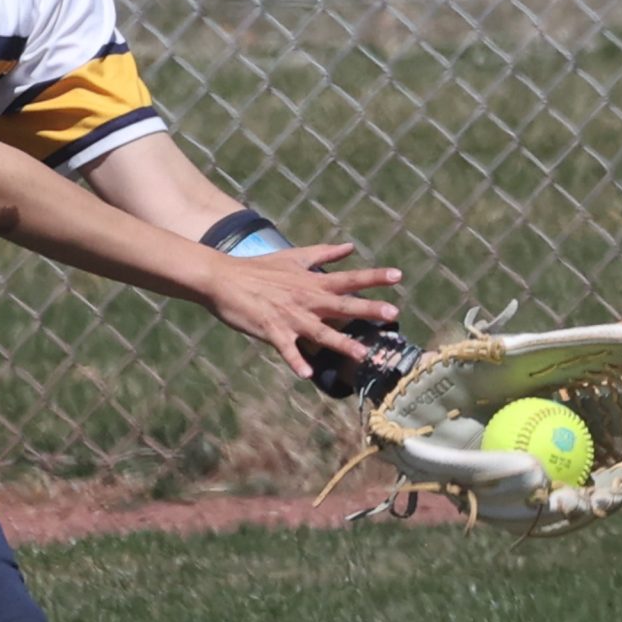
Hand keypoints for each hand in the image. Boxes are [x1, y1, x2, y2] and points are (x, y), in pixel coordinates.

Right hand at [199, 242, 401, 379]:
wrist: (223, 278)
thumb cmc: (258, 268)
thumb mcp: (294, 256)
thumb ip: (324, 254)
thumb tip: (350, 247)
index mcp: (312, 282)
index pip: (349, 278)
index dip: (374, 277)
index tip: (398, 275)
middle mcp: (306, 299)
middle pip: (343, 304)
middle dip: (368, 309)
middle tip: (393, 314)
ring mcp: (290, 316)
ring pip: (321, 332)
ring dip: (342, 343)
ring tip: (362, 354)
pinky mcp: (271, 330)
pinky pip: (286, 349)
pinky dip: (296, 360)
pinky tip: (306, 373)